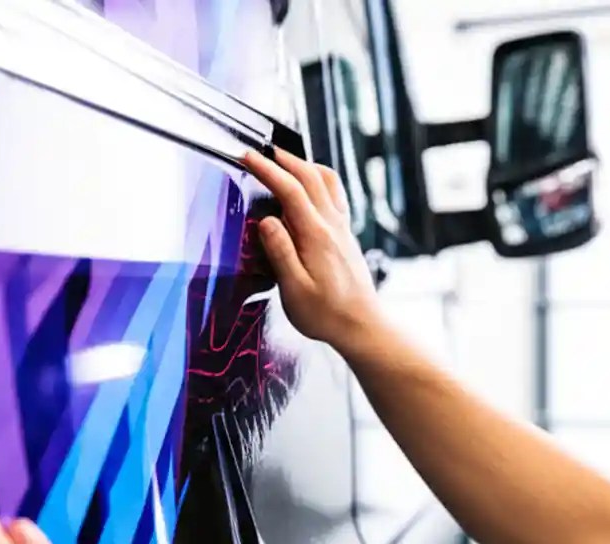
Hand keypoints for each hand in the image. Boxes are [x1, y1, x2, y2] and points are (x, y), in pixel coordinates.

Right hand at [241, 149, 384, 356]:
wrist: (361, 326)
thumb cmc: (326, 314)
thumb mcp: (294, 290)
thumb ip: (280, 252)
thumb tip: (267, 221)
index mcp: (316, 236)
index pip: (290, 190)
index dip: (267, 170)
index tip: (249, 157)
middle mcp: (332, 226)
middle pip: (310, 176)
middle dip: (284, 159)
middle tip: (262, 151)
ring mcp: (342, 228)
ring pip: (327, 181)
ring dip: (305, 164)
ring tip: (285, 160)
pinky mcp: (345, 235)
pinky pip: (335, 194)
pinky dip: (320, 179)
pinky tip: (311, 185)